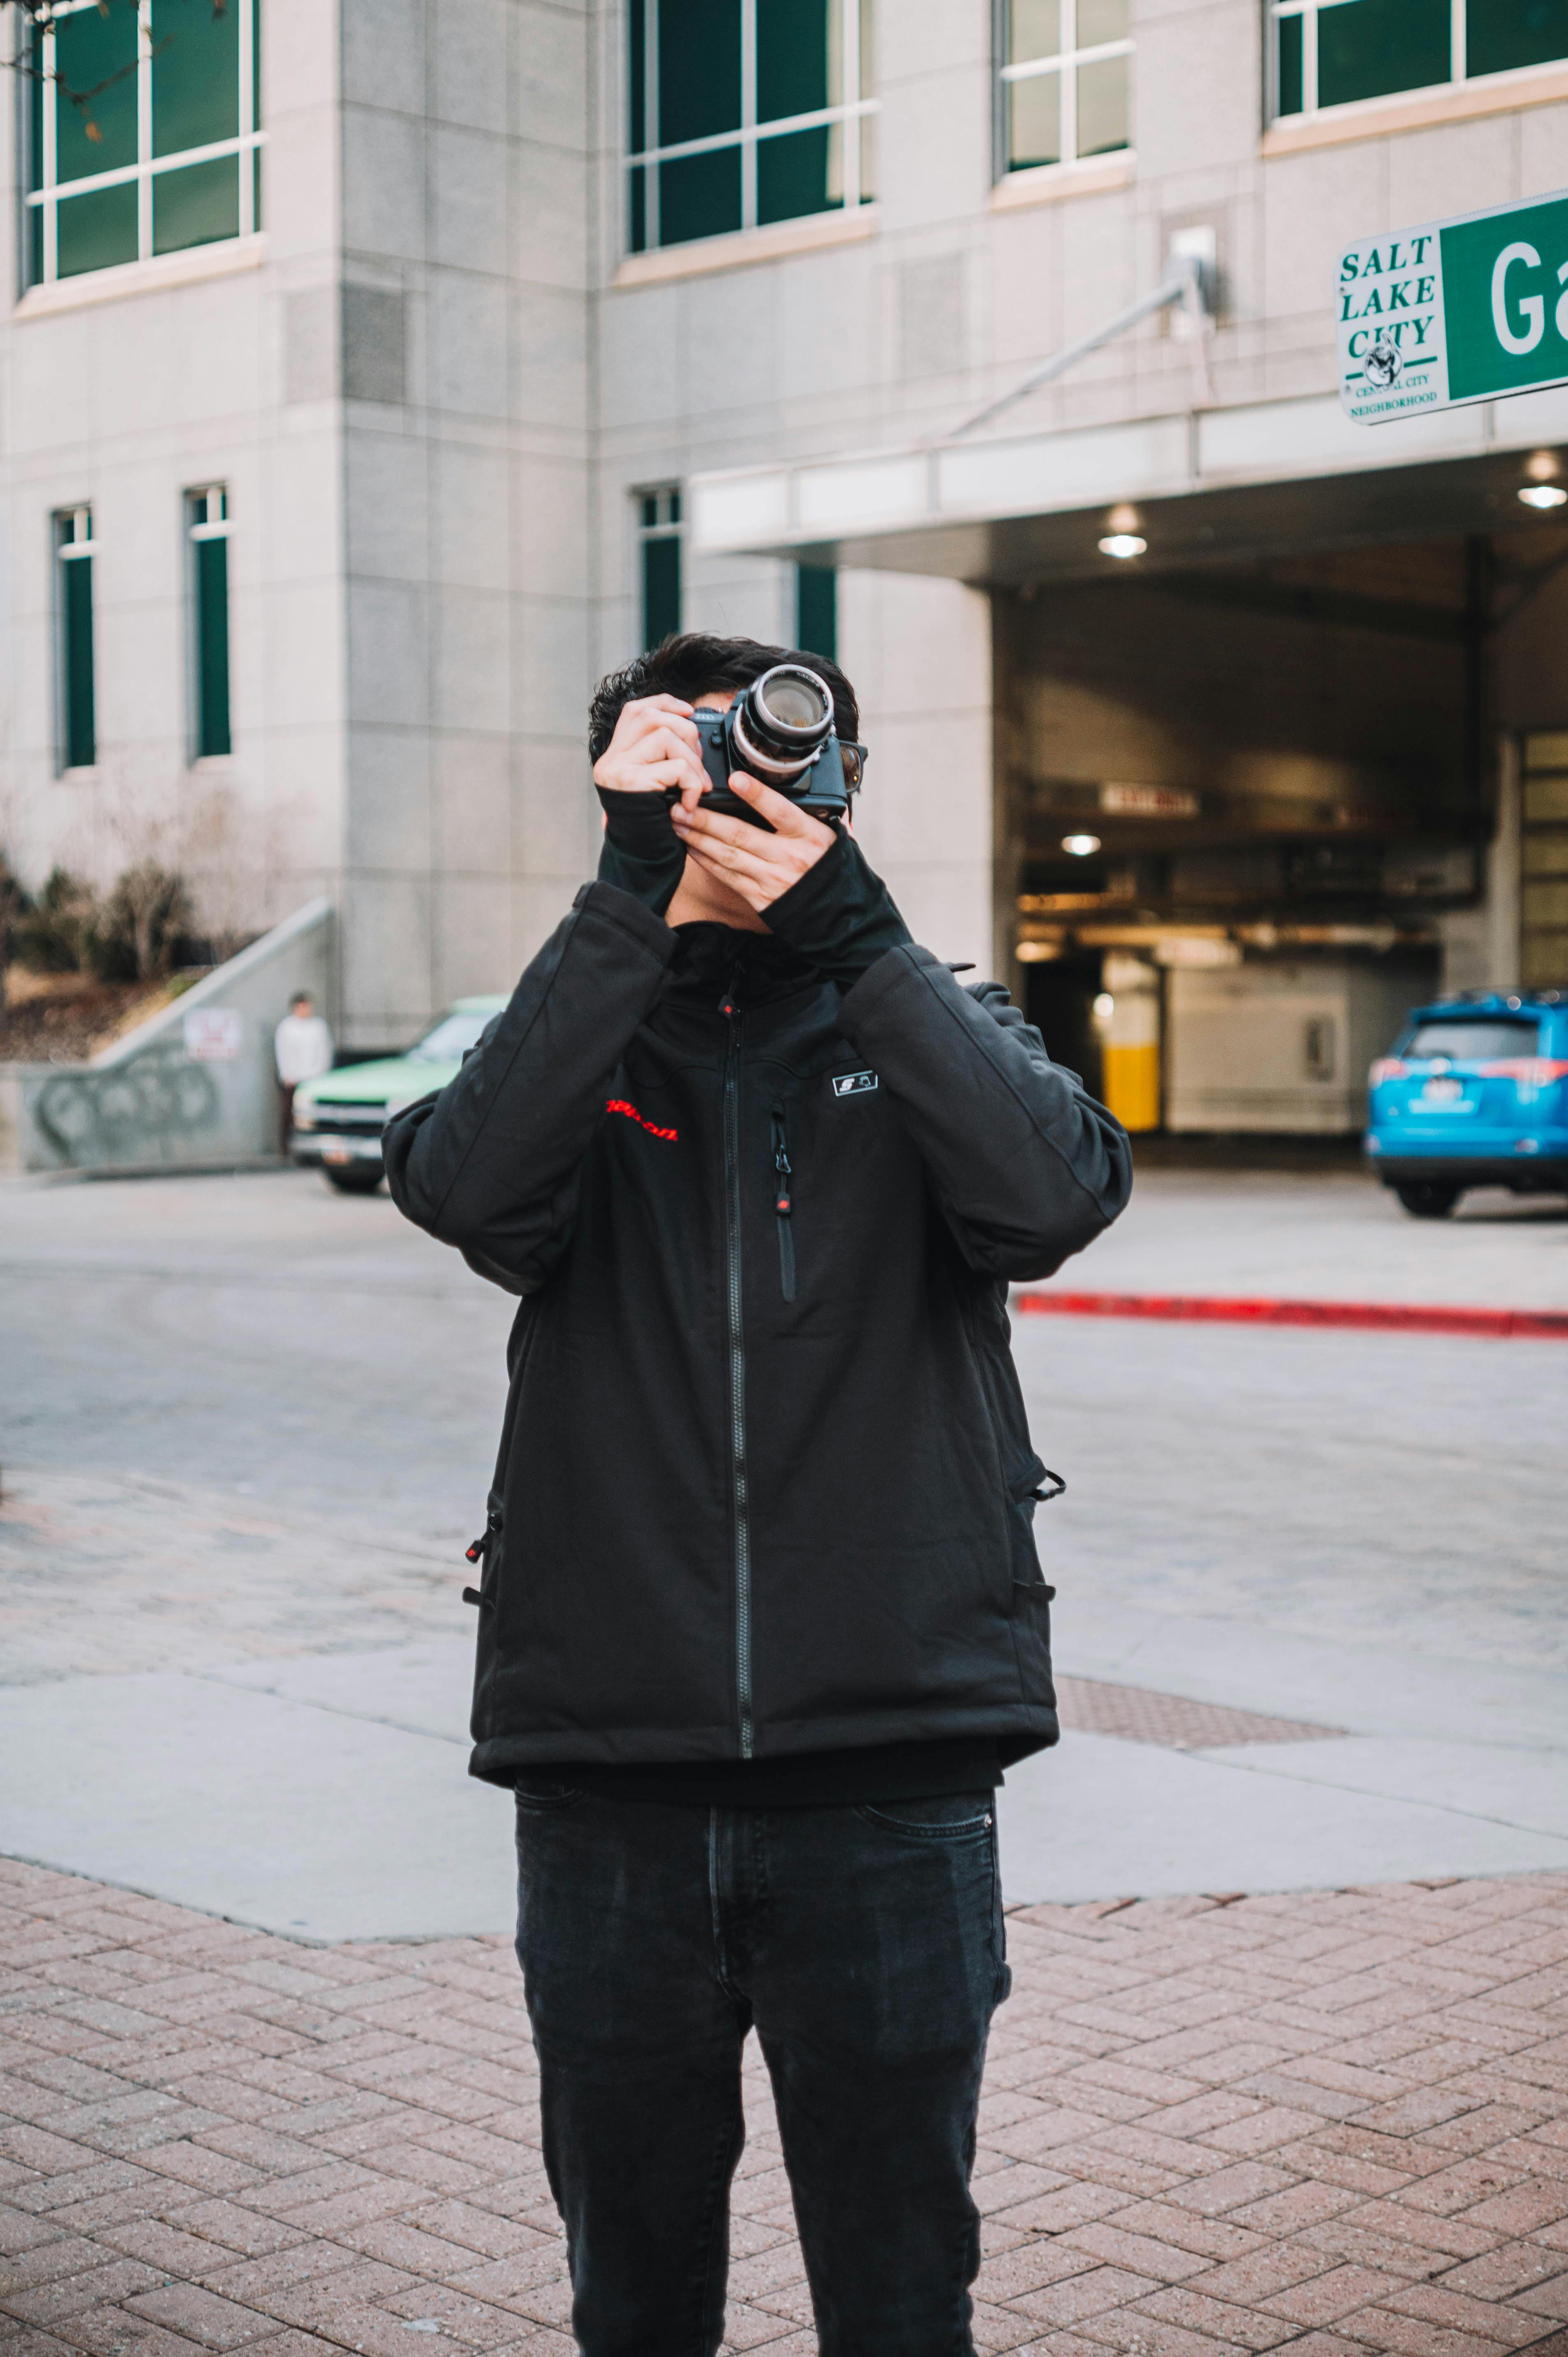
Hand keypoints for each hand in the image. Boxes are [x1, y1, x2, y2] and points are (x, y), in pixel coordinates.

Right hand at [592, 694, 707, 815]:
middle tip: (698, 766)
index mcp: (616, 755)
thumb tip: (691, 728)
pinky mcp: (630, 782)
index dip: (666, 704)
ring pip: (665, 736)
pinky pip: (675, 767)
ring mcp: (617, 768)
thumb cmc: (653, 827)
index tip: (689, 712)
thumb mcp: (658, 785)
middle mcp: (611, 759)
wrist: (640, 862)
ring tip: (697, 787)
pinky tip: (690, 802)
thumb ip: (663, 757)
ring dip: (693, 761)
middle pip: (653, 718)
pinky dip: (692, 782)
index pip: (637, 710)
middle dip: (687, 735)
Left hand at [670, 774, 835, 912]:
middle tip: (680, 804)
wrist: (842, 915)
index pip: (781, 811)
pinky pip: (728, 877)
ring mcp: (773, 880)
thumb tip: (796, 785)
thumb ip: (813, 812)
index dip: (757, 795)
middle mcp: (789, 857)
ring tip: (677, 822)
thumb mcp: (832, 835)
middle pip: (740, 834)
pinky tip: (690, 847)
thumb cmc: (832, 869)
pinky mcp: (761, 899)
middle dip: (705, 819)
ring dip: (698, 838)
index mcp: (810, 835)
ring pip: (728, 856)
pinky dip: (706, 861)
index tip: (735, 779)